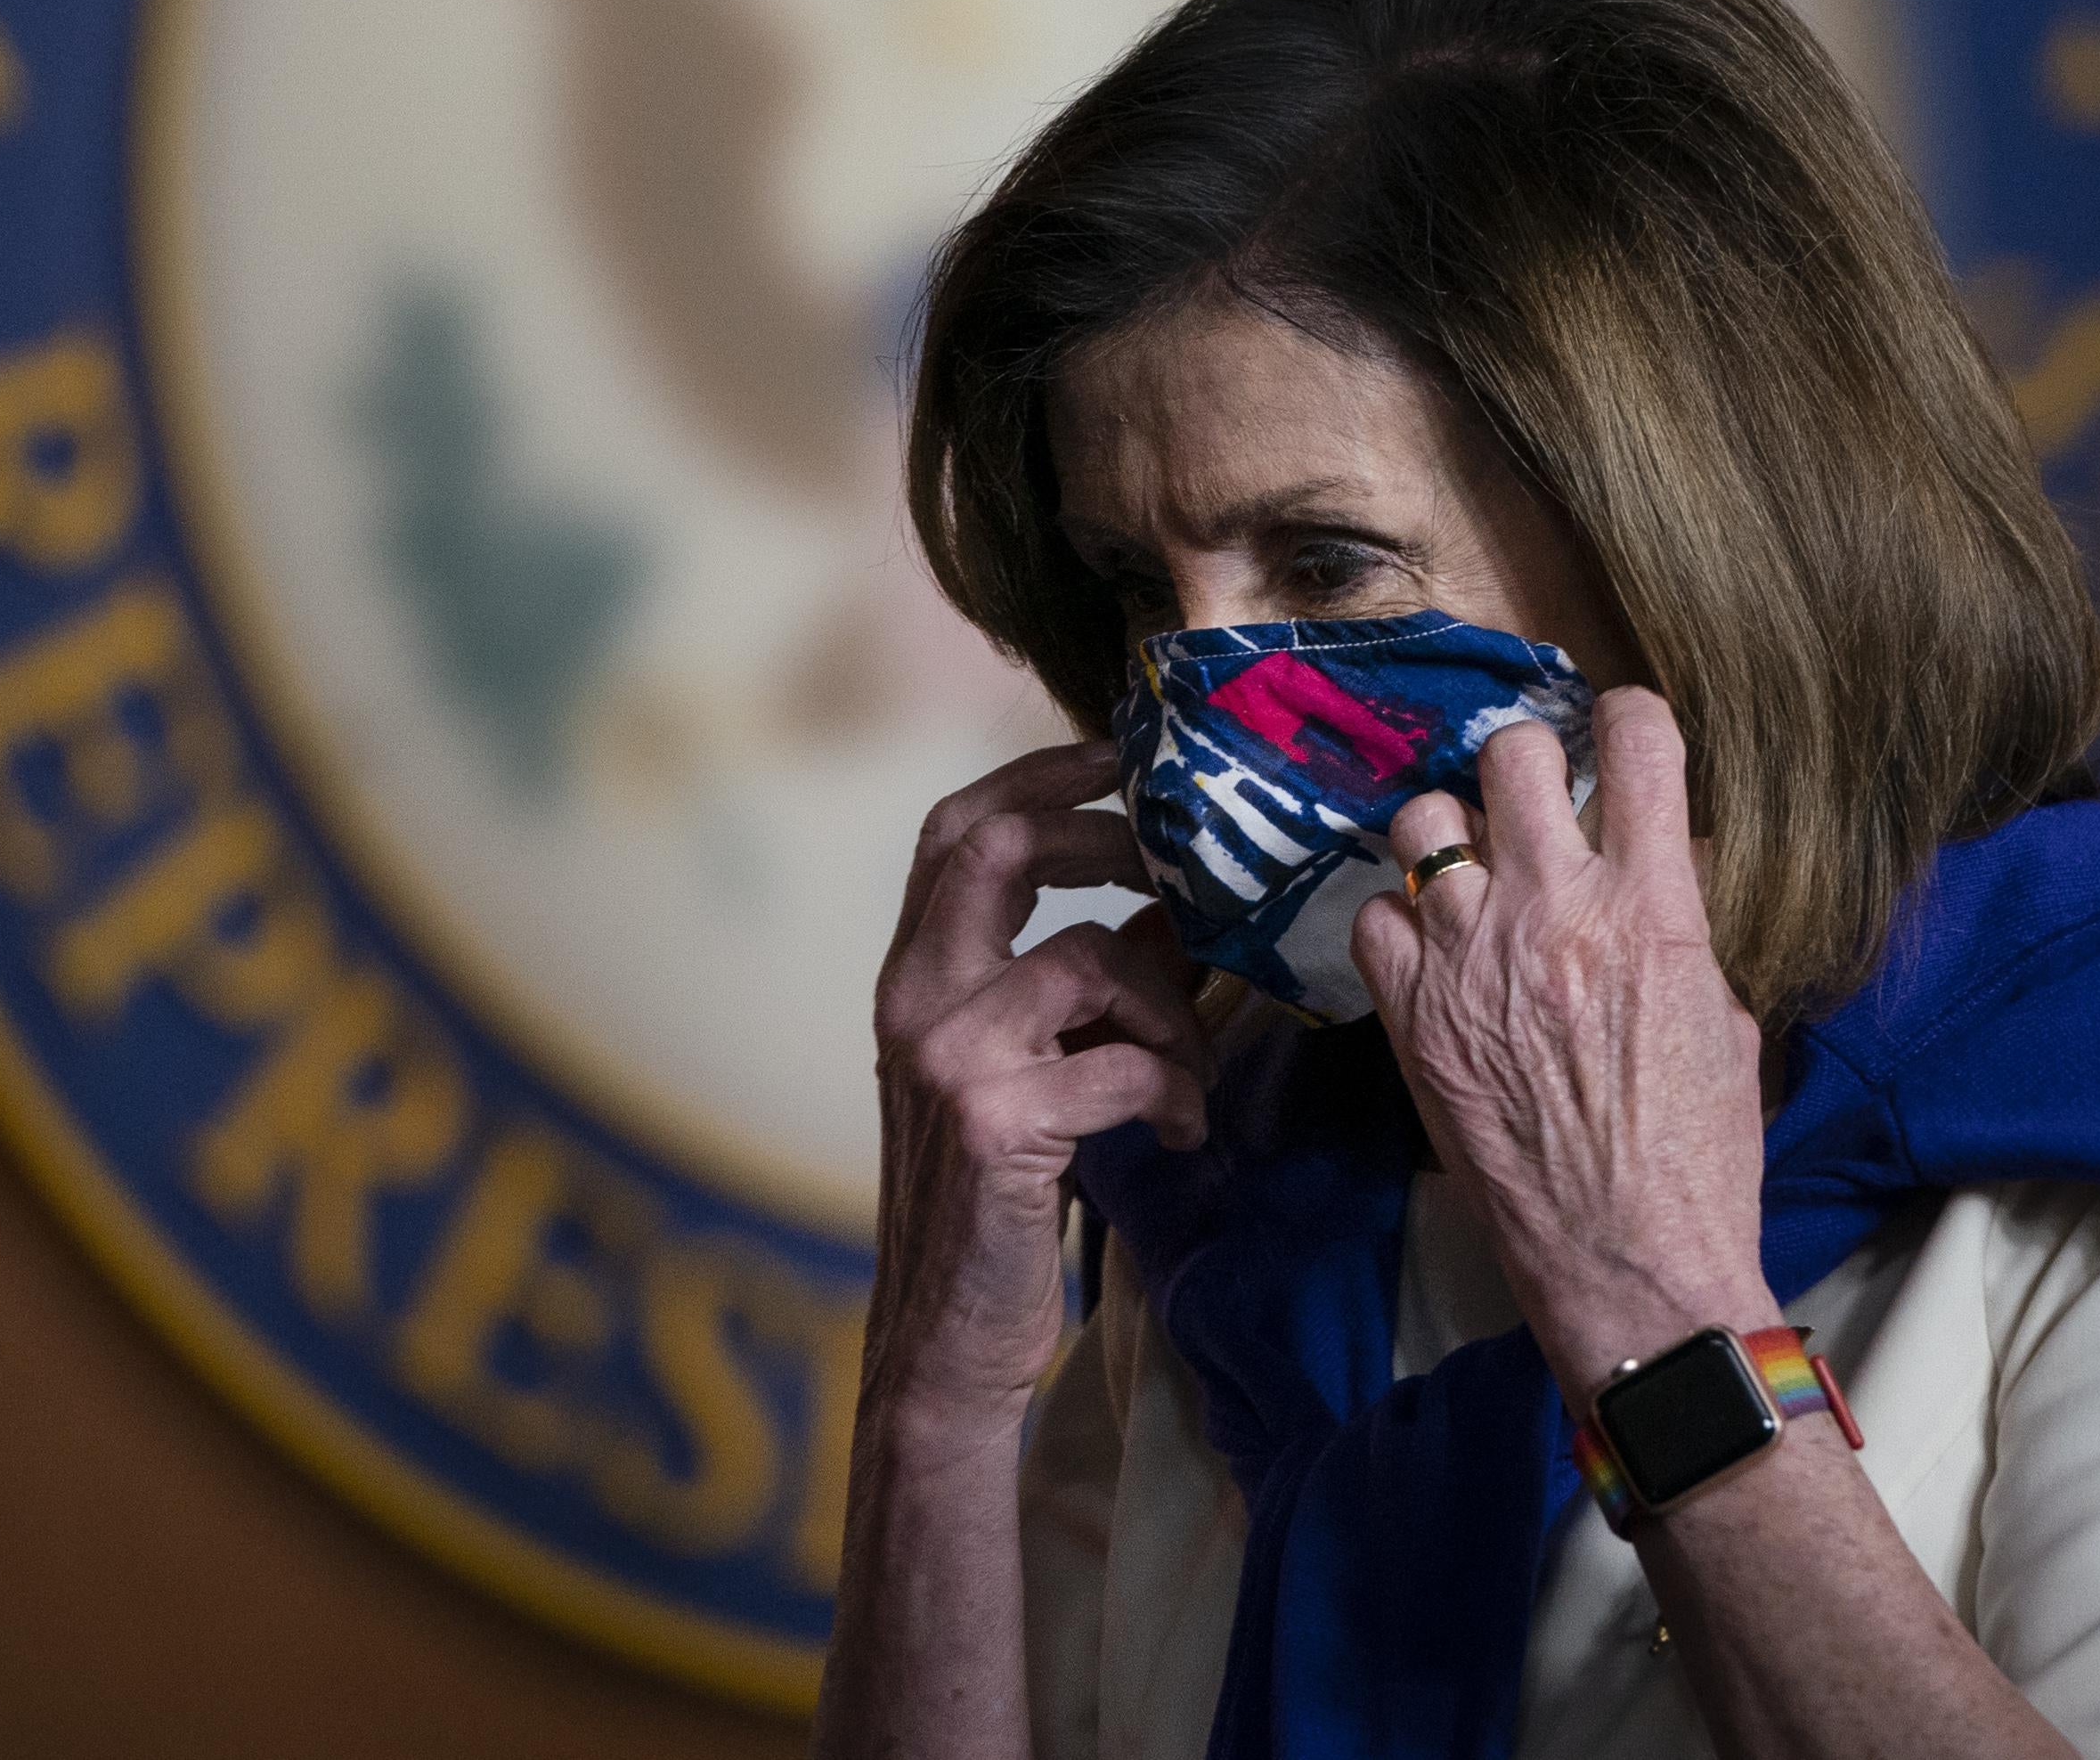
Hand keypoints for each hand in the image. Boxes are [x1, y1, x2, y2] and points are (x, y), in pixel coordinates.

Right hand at [858, 739, 1211, 1447]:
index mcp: (911, 979)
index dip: (1035, 777)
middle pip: (998, 849)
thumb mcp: (1025, 1073)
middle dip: (1105, 838)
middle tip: (1177, 873)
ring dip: (1170, 1008)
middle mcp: (910, 1001)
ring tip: (1189, 1074)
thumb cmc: (998, 1205)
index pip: (952, 830)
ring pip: (1090, 958)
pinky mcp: (995, 1121)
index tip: (1115, 756)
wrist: (944, 1343)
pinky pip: (1122, 1063)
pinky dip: (1173, 1090)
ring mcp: (946, 1057)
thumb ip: (1076, 990)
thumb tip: (1175, 908)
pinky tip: (1177, 1133)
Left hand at [1351, 689, 1774, 1405]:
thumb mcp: (1722, 1020)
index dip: (1629, 717)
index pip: (1639, 742)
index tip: (1622, 729)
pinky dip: (1398, 923)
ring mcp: (1470, 958)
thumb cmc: (1697, 1157)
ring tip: (1471, 871)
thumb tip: (1655, 876)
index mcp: (1651, 908)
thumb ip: (1678, 929)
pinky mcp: (1412, 1016)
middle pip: (1513, 753)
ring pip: (1425, 820)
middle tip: (1535, 797)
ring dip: (1451, 835)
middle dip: (1529, 761)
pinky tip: (1428, 950)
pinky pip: (1374, 918)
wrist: (1629, 1263)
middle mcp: (1552, 912)